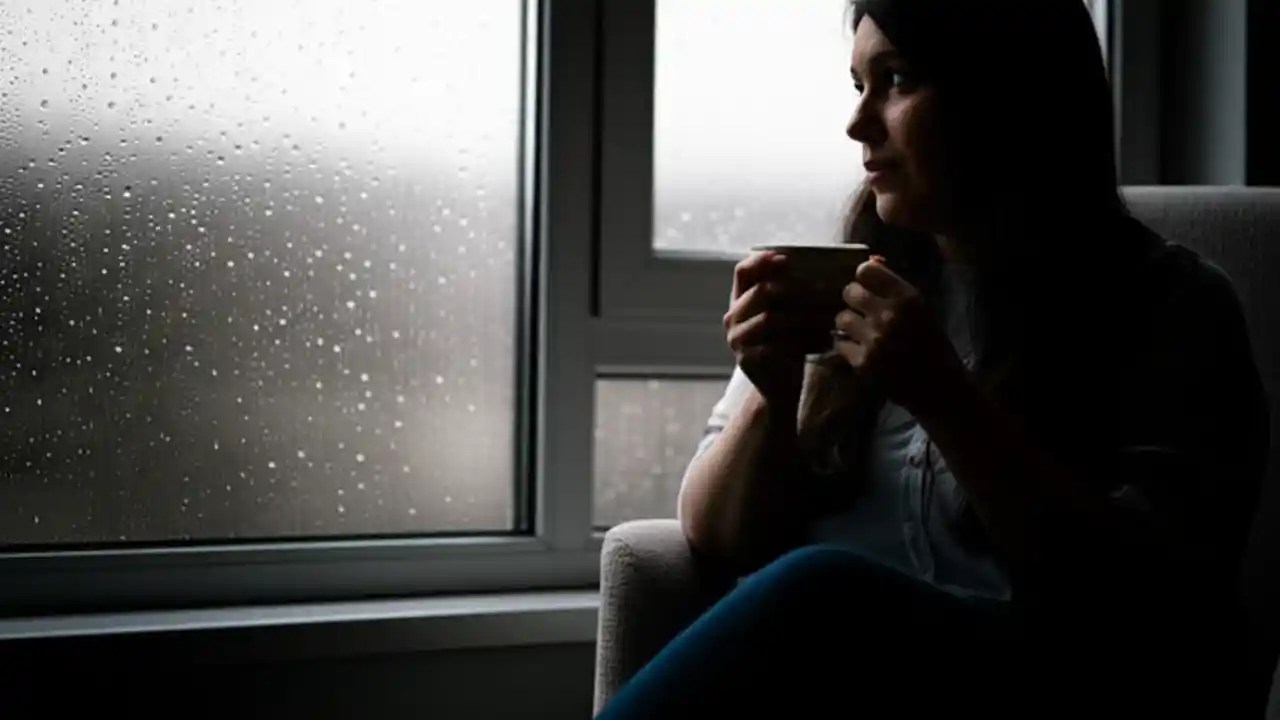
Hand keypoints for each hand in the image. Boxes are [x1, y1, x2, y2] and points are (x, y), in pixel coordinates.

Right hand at [724, 251, 834, 410]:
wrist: (778, 389)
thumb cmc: (791, 345)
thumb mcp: (791, 314)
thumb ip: (801, 291)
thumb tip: (847, 263)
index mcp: (740, 300)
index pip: (743, 271)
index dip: (763, 260)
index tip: (790, 258)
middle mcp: (733, 317)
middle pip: (762, 291)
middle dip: (798, 287)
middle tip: (828, 287)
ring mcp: (738, 339)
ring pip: (772, 318)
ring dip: (806, 315)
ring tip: (833, 316)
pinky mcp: (748, 359)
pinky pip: (778, 344)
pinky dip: (805, 340)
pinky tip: (827, 340)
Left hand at [832, 259, 968, 419]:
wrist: (938, 387)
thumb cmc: (932, 344)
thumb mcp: (922, 309)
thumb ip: (894, 289)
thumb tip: (868, 264)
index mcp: (907, 299)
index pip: (866, 271)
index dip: (864, 277)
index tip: (868, 286)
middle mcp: (888, 316)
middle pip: (849, 292)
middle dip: (854, 300)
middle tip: (863, 310)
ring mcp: (873, 340)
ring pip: (841, 318)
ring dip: (849, 324)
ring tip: (861, 332)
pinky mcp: (862, 363)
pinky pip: (840, 343)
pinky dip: (847, 346)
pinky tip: (861, 350)